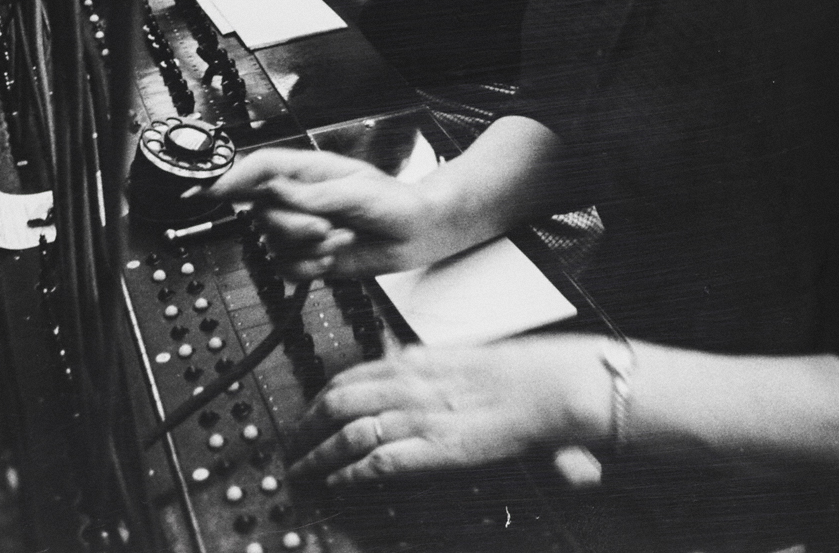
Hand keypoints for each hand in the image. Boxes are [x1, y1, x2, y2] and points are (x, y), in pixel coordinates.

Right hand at [213, 148, 430, 279]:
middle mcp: (299, 199)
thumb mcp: (355, 192)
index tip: (210, 191)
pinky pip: (286, 268)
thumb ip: (312, 194)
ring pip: (274, 243)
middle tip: (328, 226)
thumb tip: (273, 188)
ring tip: (342, 239)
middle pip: (263, 212)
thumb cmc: (393, 202)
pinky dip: (310, 268)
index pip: (259, 168)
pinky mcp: (307, 256)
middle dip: (295, 226)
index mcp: (307, 171)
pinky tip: (333, 259)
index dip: (232, 177)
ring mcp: (301, 229)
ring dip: (309, 248)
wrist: (415, 234)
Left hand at [288, 338, 596, 486]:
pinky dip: (353, 472)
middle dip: (307, 424)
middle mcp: (410, 385)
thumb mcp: (458, 357)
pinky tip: (338, 482)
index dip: (322, 395)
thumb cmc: (513, 375)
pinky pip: (381, 460)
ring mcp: (420, 416)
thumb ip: (423, 361)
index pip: (352, 374)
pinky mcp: (436, 449)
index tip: (308, 411)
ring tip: (303, 470)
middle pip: (340, 400)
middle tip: (292, 444)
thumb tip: (394, 357)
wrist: (546, 386)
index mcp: (415, 362)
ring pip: (351, 431)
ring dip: (320, 453)